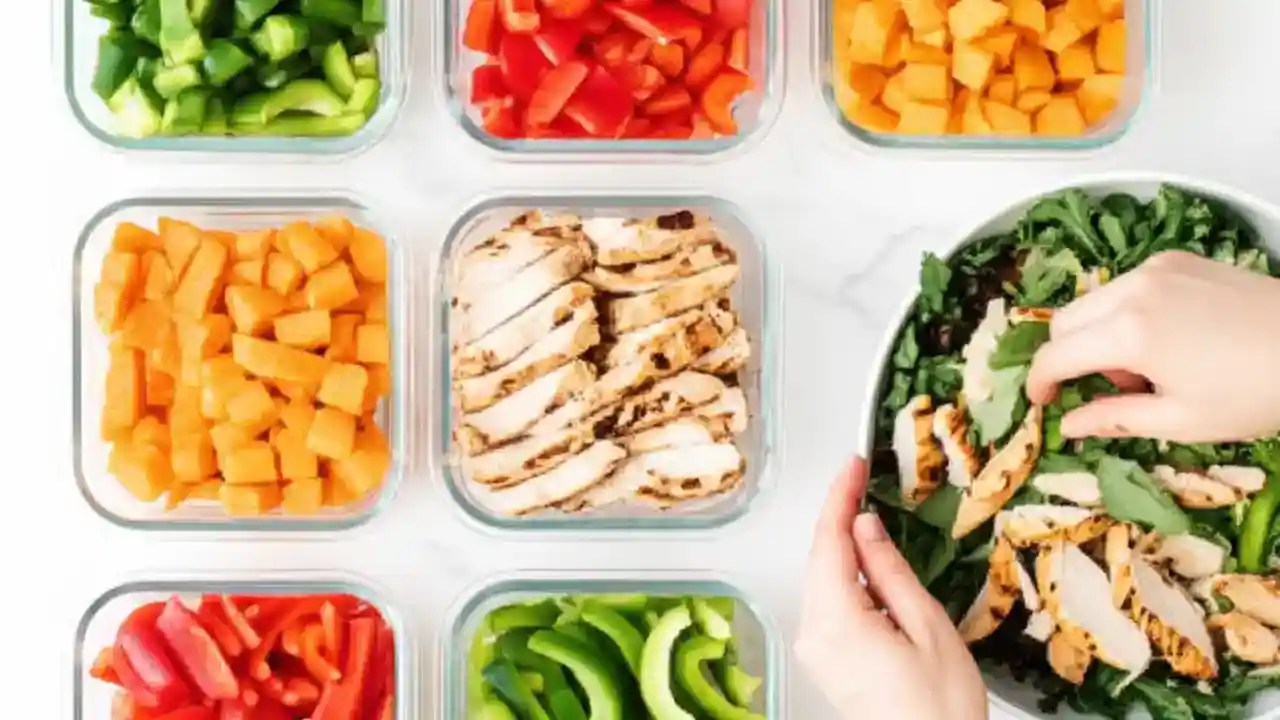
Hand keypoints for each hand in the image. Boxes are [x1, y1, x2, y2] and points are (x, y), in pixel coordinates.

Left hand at [795, 458, 987, 719]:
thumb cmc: (939, 708)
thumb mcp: (927, 627)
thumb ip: (889, 572)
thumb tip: (865, 528)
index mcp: (836, 621)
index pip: (828, 541)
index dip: (838, 497)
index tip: (852, 465)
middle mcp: (814, 635)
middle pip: (818, 558)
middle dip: (837, 515)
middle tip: (857, 476)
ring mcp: (816, 651)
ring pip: (821, 579)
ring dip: (840, 545)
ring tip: (863, 509)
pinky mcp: (826, 662)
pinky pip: (828, 603)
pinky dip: (843, 576)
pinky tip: (864, 562)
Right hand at [1026, 251, 1279, 443]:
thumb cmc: (1256, 392)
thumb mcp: (1182, 420)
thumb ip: (1115, 418)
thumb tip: (1070, 424)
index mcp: (1128, 334)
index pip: (1054, 355)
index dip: (1040, 383)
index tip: (1044, 403)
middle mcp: (1132, 291)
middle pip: (1065, 321)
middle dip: (1071, 357)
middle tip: (1113, 390)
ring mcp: (1155, 269)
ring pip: (1094, 301)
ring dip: (1099, 335)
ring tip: (1149, 366)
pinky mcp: (1177, 260)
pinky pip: (1127, 286)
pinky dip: (1127, 313)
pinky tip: (1169, 338)